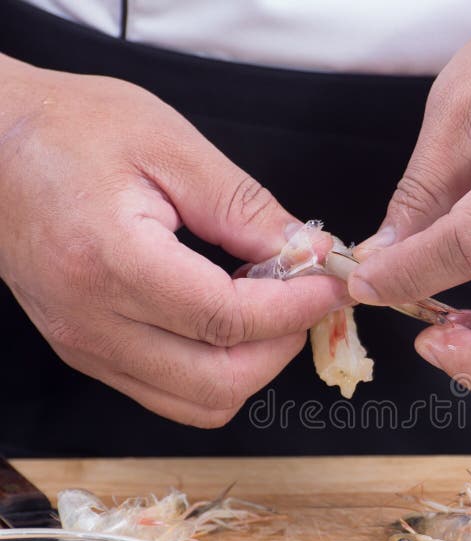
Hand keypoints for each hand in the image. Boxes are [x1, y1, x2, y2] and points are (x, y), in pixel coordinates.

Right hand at [0, 57, 347, 425]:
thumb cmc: (66, 132)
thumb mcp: (169, 145)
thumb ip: (246, 207)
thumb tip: (307, 252)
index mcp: (112, 263)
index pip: (228, 321)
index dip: (295, 309)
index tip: (329, 284)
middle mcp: (93, 323)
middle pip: (218, 384)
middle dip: (280, 348)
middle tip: (302, 300)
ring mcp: (88, 347)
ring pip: (199, 403)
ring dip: (252, 367)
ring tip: (266, 310)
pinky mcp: (89, 353)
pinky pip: (171, 393)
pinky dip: (216, 370)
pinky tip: (227, 322)